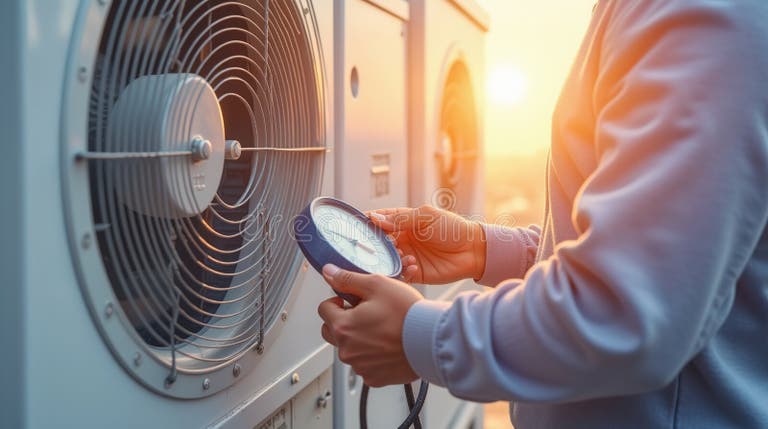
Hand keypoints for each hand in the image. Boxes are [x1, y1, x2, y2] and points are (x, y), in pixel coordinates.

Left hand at [317, 264, 421, 386]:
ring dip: (358, 339)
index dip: (337, 301)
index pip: (323, 309)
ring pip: (349, 348)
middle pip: (331, 331)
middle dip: (343, 321)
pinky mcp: (374, 378)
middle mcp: (347, 350)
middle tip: (365, 314)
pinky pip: (365, 364)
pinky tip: (388, 345)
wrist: (432, 342)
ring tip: (383, 329)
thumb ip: (348, 279)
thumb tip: (329, 272)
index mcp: (343, 327)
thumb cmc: (408, 314)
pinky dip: (372, 356)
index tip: (350, 301)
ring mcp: (360, 366)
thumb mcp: (377, 284)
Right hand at [368, 205, 485, 283]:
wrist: (474, 250)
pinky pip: (400, 274)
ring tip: (404, 254)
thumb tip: (376, 218)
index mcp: (403, 222)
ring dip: (390, 258)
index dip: (367, 223)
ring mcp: (406, 256)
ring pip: (386, 259)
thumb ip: (402, 218)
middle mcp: (401, 240)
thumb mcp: (427, 217)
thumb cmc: (453, 228)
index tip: (358, 226)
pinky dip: (403, 270)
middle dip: (376, 244)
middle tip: (383, 244)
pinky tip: (414, 265)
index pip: (379, 221)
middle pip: (378, 242)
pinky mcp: (414, 272)